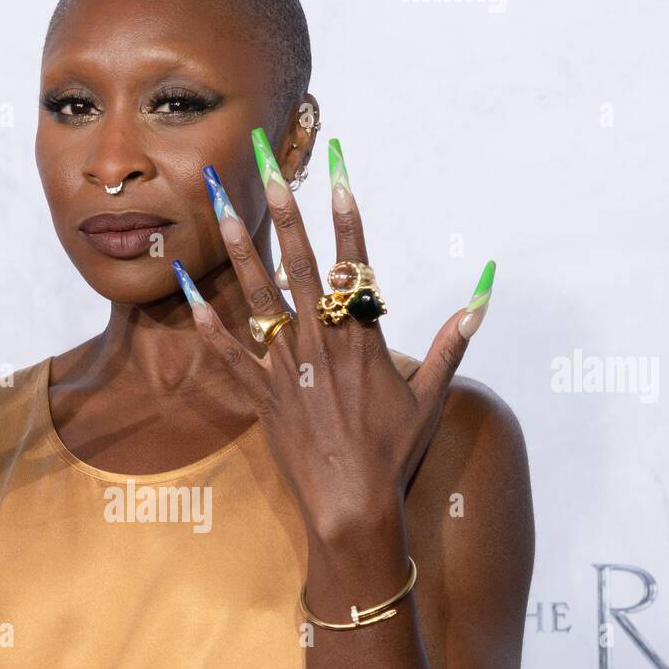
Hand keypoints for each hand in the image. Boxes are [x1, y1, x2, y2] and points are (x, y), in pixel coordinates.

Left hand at [171, 133, 494, 544]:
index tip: (339, 170)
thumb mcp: (431, 396)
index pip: (356, 263)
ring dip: (237, 246)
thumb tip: (483, 295)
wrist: (352, 504)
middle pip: (300, 263)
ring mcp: (287, 366)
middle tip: (267, 164)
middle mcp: (321, 343)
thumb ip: (454, 342)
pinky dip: (206, 320)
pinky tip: (185, 286)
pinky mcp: (261, 394)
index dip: (347, 213)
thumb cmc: (394, 453)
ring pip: (258, 295)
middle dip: (284, 208)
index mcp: (363, 339)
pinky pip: (227, 352)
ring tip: (216, 204)